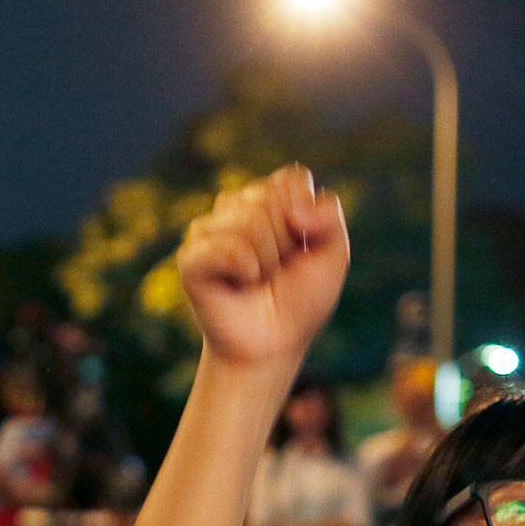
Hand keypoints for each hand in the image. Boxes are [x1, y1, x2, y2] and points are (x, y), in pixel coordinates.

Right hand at [177, 164, 349, 369]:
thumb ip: (330, 219)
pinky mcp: (190, 258)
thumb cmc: (301, 300)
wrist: (274, 345)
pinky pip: (223, 247)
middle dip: (286, 242)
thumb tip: (294, 212)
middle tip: (278, 271)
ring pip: (250, 221)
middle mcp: (235, 208)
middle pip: (271, 198)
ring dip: (267, 260)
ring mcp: (208, 230)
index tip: (302, 247)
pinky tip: (241, 283)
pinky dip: (244, 268)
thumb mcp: (334, 256)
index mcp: (268, 199)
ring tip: (258, 280)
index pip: (292, 180)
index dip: (305, 216)